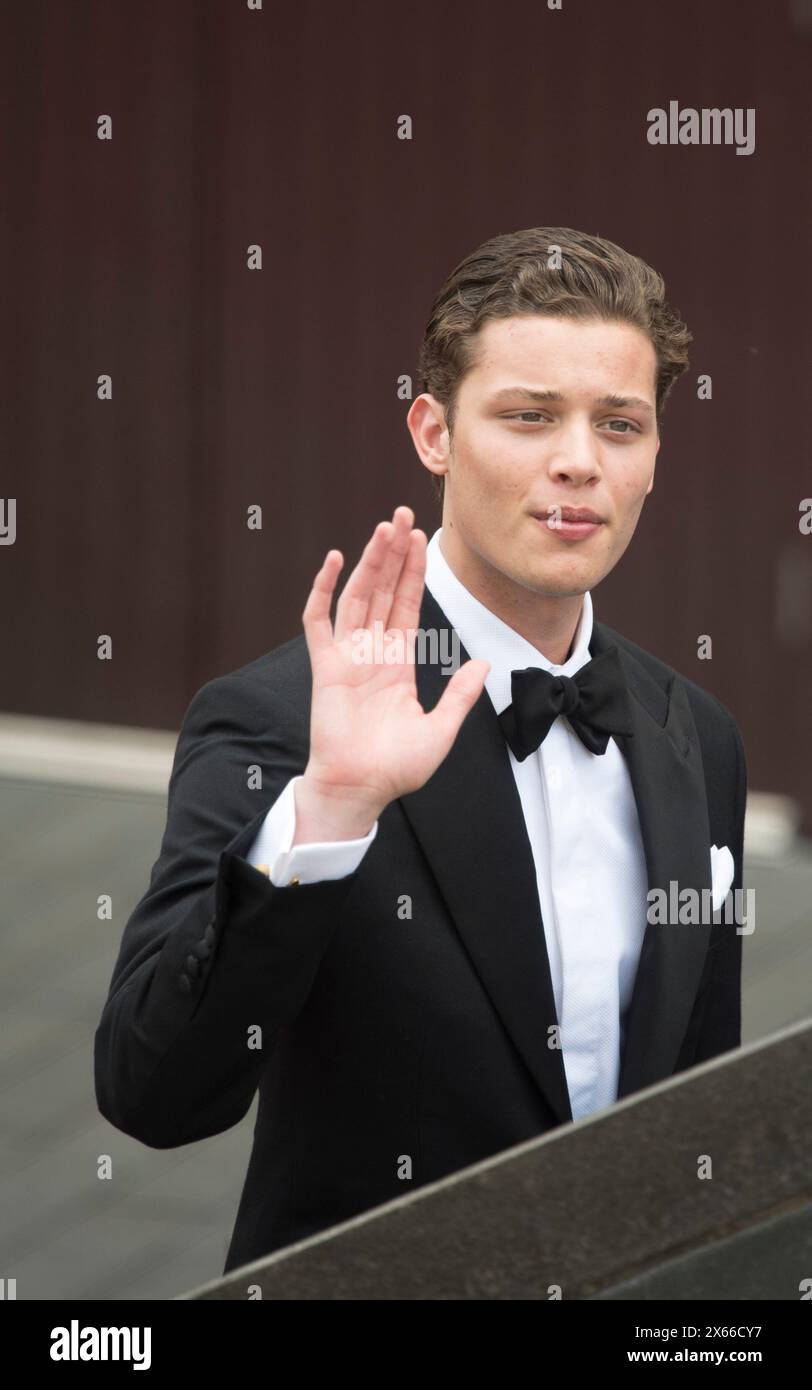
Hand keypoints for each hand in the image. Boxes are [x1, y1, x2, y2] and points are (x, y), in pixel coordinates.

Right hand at [294, 506, 489, 842]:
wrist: (361, 790)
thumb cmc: (396, 768)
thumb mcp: (441, 729)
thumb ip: (460, 694)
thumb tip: (483, 665)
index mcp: (398, 663)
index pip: (408, 604)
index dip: (414, 570)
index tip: (422, 538)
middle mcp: (372, 652)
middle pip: (384, 590)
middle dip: (394, 552)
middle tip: (402, 514)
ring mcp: (347, 656)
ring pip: (358, 596)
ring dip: (369, 561)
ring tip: (383, 528)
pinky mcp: (326, 666)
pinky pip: (319, 620)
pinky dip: (324, 589)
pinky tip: (335, 561)